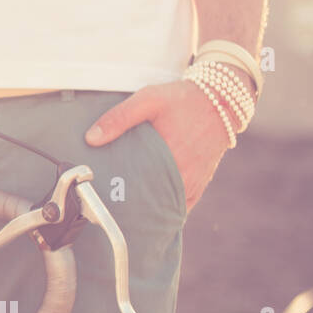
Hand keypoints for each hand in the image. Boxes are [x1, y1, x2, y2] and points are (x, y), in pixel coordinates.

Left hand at [84, 79, 238, 210]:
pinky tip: (147, 212)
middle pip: (151, 203)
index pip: (138, 189)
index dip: (118, 197)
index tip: (99, 201)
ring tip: (122, 212)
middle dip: (130, 207)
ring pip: (166, 207)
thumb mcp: (148, 100)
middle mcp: (184, 175)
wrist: (221, 100)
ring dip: (147, 210)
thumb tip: (91, 139)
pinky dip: (166, 210)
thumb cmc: (182, 99)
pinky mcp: (201, 182)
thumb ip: (119, 118)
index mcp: (169, 158)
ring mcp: (194, 182)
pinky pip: (182, 206)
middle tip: (105, 208)